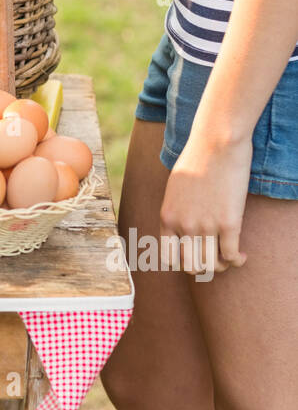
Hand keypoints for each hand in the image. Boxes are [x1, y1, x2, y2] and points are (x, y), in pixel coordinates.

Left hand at [159, 133, 250, 276]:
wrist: (216, 142)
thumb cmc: (197, 158)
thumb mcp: (175, 186)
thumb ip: (177, 208)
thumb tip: (183, 223)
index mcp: (167, 217)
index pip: (168, 259)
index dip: (182, 263)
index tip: (194, 257)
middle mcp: (184, 226)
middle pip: (191, 267)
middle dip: (203, 267)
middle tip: (214, 258)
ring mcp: (206, 226)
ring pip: (212, 266)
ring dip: (221, 265)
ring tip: (228, 256)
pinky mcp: (229, 223)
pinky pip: (231, 256)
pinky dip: (237, 260)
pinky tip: (241, 255)